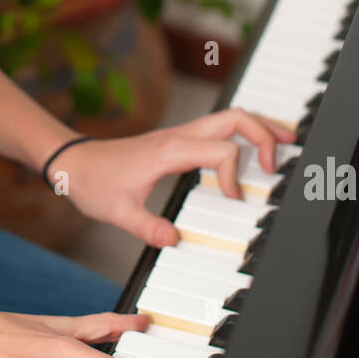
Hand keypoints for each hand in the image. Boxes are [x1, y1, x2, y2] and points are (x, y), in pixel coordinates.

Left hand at [53, 108, 297, 247]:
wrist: (75, 162)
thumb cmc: (94, 182)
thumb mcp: (117, 211)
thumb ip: (146, 227)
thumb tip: (173, 239)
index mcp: (172, 150)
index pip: (224, 149)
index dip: (236, 174)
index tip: (233, 199)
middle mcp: (181, 136)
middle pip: (236, 118)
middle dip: (265, 134)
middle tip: (281, 160)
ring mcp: (181, 135)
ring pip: (230, 118)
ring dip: (258, 129)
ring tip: (283, 145)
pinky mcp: (178, 141)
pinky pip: (218, 129)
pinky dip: (241, 135)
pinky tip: (250, 153)